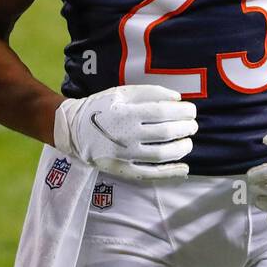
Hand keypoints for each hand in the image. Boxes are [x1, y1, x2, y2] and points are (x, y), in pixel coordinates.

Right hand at [52, 84, 196, 180]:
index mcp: (125, 113)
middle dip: (185, 128)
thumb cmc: (101, 107)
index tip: (191, 110)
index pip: (162, 112)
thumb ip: (150, 92)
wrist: (73, 129)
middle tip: (193, 125)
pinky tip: (184, 168)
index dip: (182, 111)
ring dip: (181, 148)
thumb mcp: (122, 92)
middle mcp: (125, 135)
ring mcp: (124, 155)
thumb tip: (177, 98)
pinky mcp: (122, 170)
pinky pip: (150, 174)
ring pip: (162, 154)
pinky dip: (170, 173)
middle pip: (165, 132)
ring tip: (188, 141)